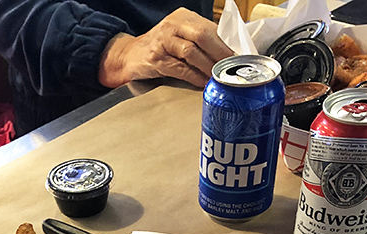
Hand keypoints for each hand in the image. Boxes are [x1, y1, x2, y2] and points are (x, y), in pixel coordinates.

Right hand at [98, 9, 232, 89]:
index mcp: (183, 17)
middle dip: (219, 53)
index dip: (225, 44)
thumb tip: (226, 55)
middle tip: (230, 68)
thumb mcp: (179, 37)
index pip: (209, 28)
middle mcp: (173, 25)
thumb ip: (199, 41)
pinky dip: (193, 76)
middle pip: (202, 35)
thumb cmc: (159, 49)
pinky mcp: (155, 59)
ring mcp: (163, 41)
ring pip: (191, 51)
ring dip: (207, 66)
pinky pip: (179, 68)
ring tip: (218, 78)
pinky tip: (202, 83)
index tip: (237, 58)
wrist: (129, 56)